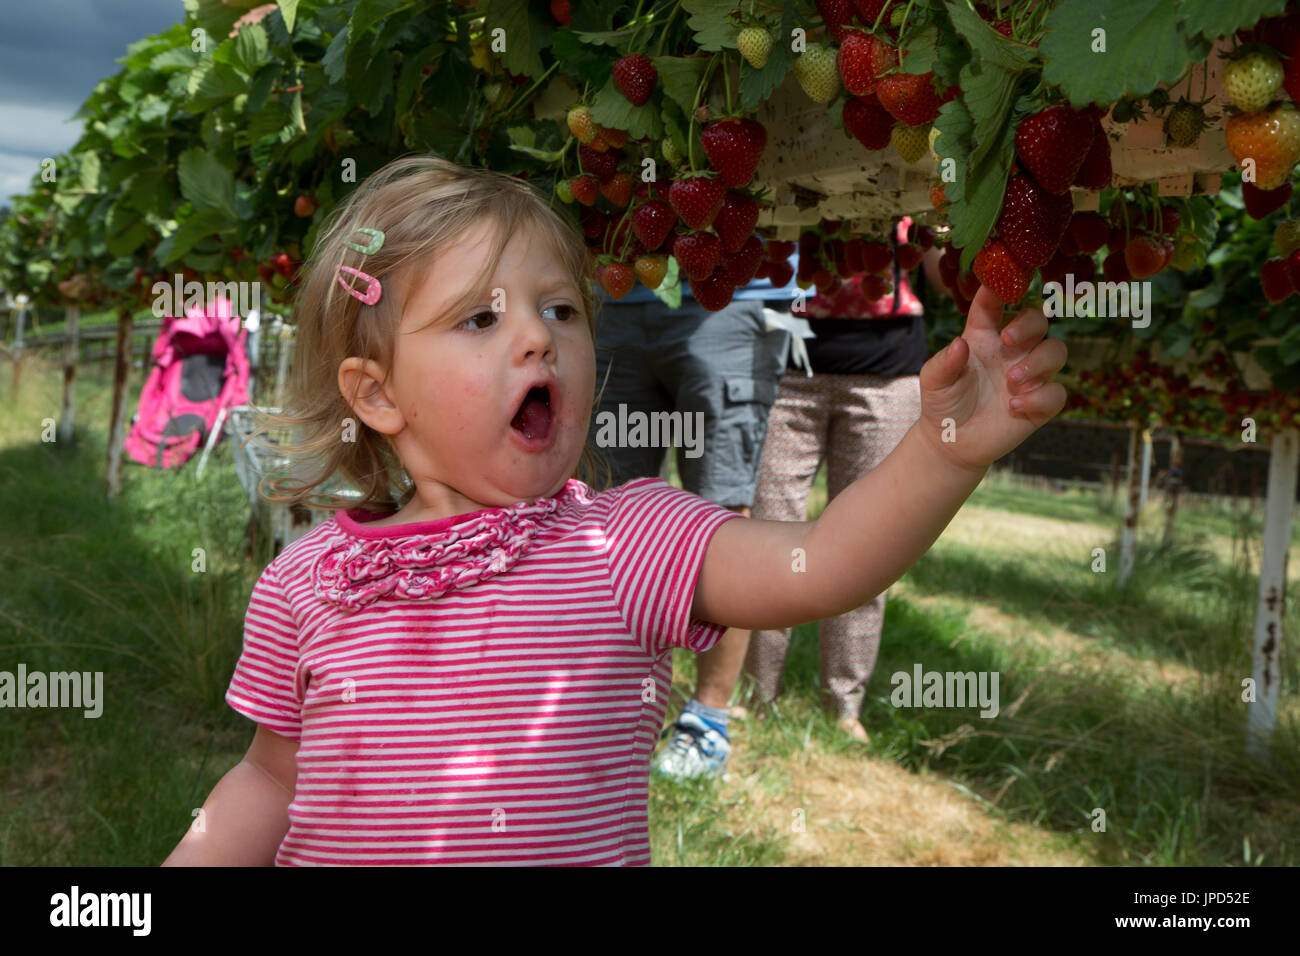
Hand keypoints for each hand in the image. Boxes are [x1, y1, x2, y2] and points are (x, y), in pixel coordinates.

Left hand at [915, 285, 1067, 471]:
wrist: (951, 442)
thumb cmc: (943, 402)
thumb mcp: (934, 381)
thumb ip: (944, 362)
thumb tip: (960, 344)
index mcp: (984, 337)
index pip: (994, 305)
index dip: (999, 289)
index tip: (1000, 281)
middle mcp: (1011, 351)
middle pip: (1038, 320)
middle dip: (1029, 324)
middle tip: (1008, 340)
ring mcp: (1029, 376)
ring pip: (1056, 351)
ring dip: (1038, 362)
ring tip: (1011, 381)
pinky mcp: (1040, 404)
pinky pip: (1057, 392)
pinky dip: (1040, 397)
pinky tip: (1015, 407)